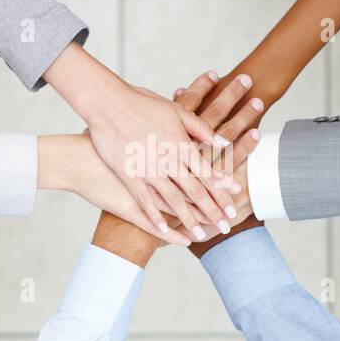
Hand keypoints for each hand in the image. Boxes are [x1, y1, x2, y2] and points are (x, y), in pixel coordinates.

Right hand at [43, 44, 250, 240]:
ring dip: (189, 220)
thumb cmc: (140, 103)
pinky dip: (155, 217)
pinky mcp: (129, 176)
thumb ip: (201, 128)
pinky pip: (145, 202)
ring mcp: (148, 170)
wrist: (106, 104)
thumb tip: (224, 140)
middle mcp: (168, 160)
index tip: (234, 206)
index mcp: (181, 144)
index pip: (208, 173)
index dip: (222, 192)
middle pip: (196, 191)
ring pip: (173, 201)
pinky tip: (164, 231)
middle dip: (213, 212)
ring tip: (201, 237)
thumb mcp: (176, 110)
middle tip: (226, 228)